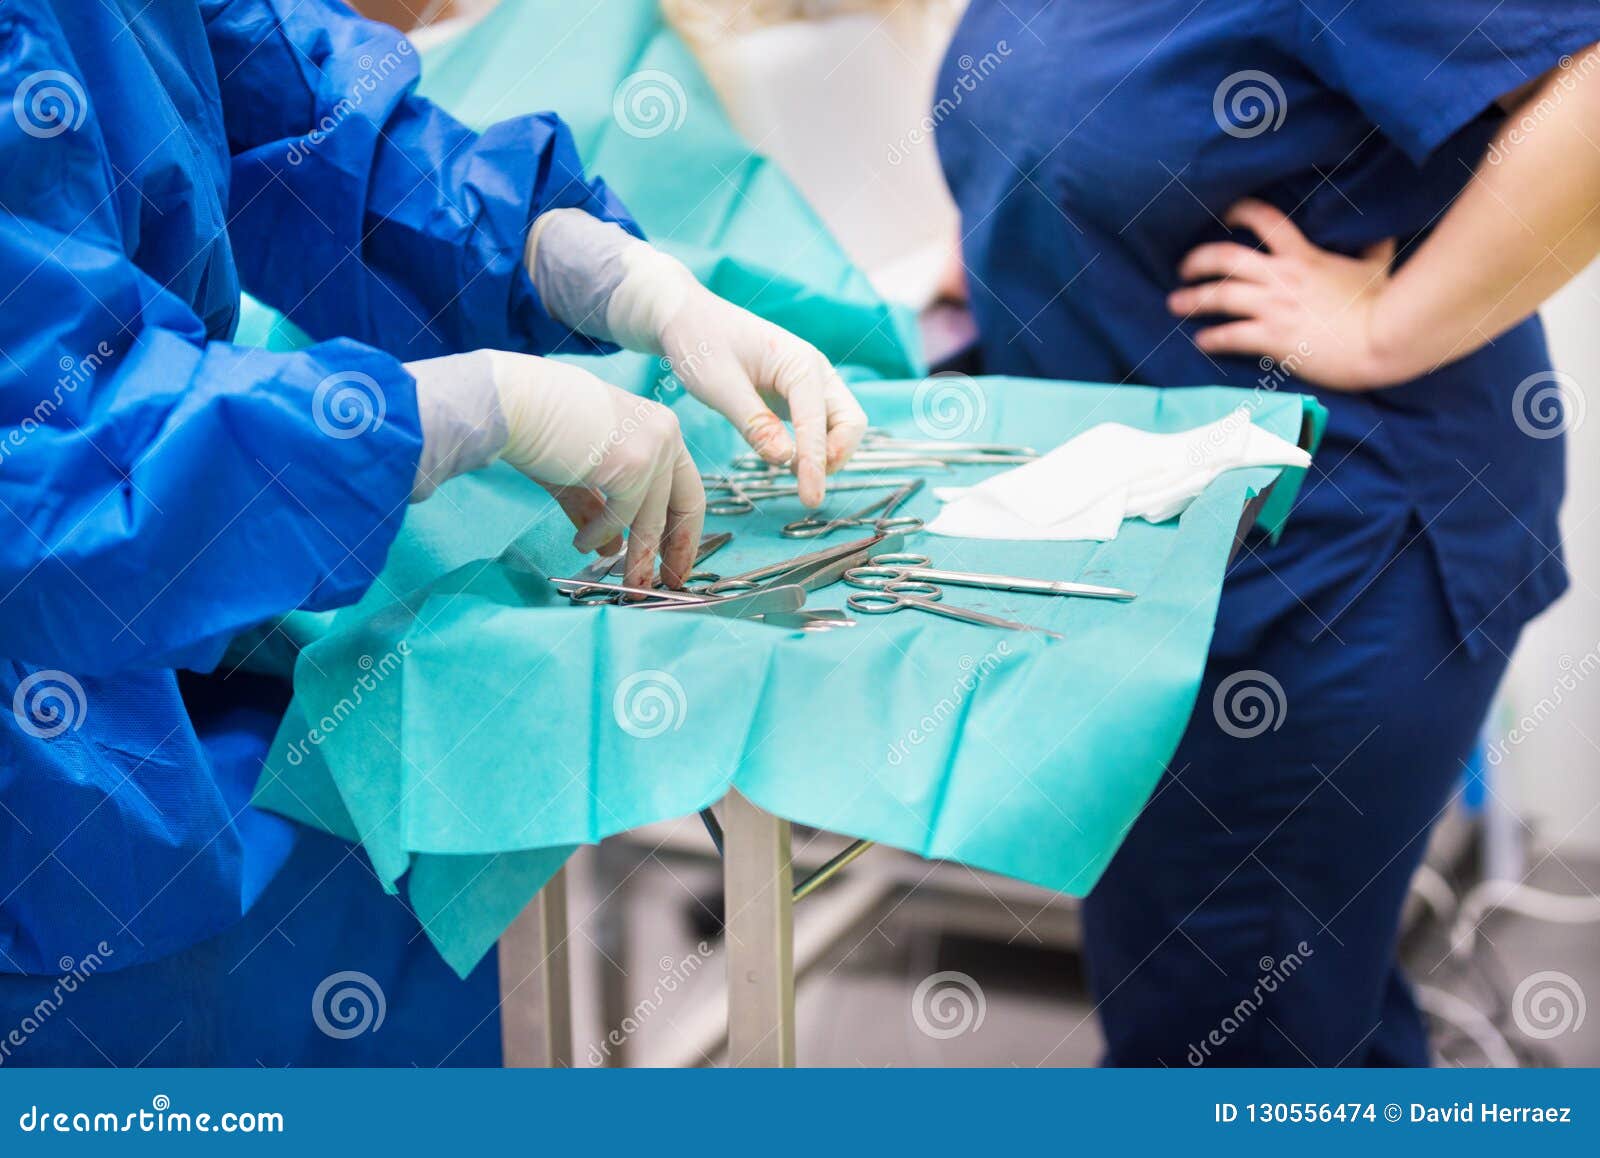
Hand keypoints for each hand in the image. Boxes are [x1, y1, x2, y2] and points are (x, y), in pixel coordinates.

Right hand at [407, 351, 703, 588]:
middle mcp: (666, 433)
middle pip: (682, 508)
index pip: (686, 489)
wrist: (516, 401)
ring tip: (629, 585)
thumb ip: (600, 507)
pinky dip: (599, 535)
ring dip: (638, 558)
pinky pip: (620, 516)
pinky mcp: (633, 464)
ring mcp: (652, 447)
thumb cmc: (543, 426)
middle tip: (667, 586)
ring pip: (652, 519)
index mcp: (661, 427)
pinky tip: (582, 545)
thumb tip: (613, 550)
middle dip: (673, 552)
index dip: (684, 532)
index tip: (677, 563)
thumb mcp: (583, 471)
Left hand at [658, 291, 866, 506]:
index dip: (816, 463)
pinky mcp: (799, 395)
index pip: (818, 421)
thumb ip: (753, 423)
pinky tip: (789, 460)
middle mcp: (815, 371)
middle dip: (836, 456)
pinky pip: (822, 425)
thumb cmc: (701, 344)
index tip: (810, 498)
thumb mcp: (719, 385)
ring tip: (794, 475)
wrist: (689, 319)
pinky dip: (814, 447)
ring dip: (827, 454)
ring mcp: (811, 382)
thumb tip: (786, 460)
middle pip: (851, 422)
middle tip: (806, 486)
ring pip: (841, 425)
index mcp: (800, 363)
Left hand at [1169, 200, 1408, 390]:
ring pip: (1220, 296)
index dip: (1240, 212)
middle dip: (1198, 261)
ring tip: (1175, 304)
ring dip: (1193, 299)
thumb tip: (1381, 232)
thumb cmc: (1383, 305)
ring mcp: (1275, 306)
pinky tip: (1201, 342)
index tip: (1224, 214)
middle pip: (1226, 258)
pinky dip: (1211, 338)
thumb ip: (1372, 248)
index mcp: (1304, 256)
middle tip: (1182, 269)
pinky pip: (1231, 335)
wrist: (1385, 339)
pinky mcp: (1273, 337)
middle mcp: (1283, 277)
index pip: (1266, 220)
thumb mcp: (1378, 267)